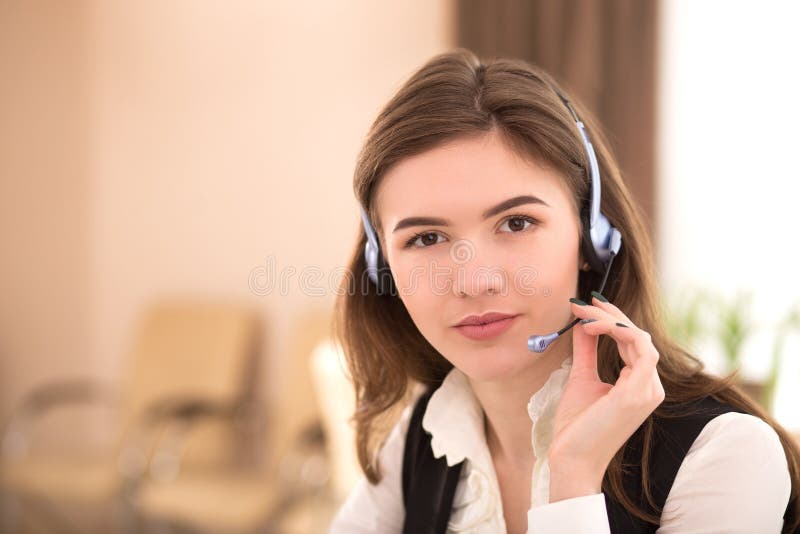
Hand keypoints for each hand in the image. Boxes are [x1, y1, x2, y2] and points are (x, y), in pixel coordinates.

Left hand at [547, 293, 664, 501]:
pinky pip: (639, 347)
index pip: (632, 342)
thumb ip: (586, 350)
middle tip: (582, 303)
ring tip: (582, 315)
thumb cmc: (576, 426)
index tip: (585, 307)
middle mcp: (650, 387)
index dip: (611, 320)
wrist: (571, 458)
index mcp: (640, 385)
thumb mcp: (581, 377)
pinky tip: (592, 327)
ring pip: (639, 337)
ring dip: (610, 320)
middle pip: (637, 336)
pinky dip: (617, 331)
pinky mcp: (639, 391)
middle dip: (609, 315)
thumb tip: (582, 323)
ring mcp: (648, 390)